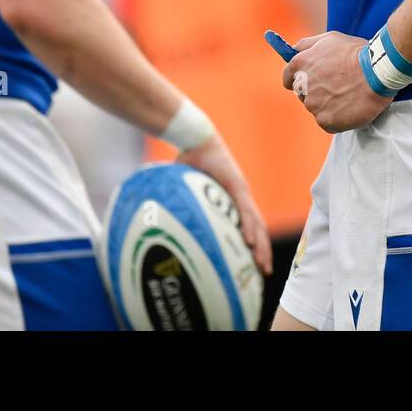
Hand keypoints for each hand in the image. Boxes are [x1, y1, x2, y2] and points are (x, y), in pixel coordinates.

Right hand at [176, 133, 272, 275]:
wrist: (194, 138)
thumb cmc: (187, 160)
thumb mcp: (181, 188)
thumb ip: (173, 203)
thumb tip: (149, 218)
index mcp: (228, 201)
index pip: (244, 226)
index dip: (250, 245)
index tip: (252, 265)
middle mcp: (238, 199)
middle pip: (256, 229)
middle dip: (260, 251)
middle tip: (263, 272)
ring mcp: (239, 192)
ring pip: (255, 223)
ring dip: (259, 245)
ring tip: (261, 264)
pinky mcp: (237, 185)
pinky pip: (243, 210)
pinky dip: (248, 226)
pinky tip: (250, 241)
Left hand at [282, 30, 393, 132]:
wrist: (377, 72)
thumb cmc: (356, 53)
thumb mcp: (329, 38)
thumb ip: (307, 44)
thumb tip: (293, 50)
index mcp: (301, 64)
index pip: (287, 77)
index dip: (298, 79)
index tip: (309, 80)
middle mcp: (303, 86)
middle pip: (303, 94)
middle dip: (316, 91)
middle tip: (337, 86)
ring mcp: (314, 105)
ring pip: (317, 108)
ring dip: (328, 104)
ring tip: (348, 95)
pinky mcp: (326, 121)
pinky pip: (328, 122)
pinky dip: (338, 117)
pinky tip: (350, 107)